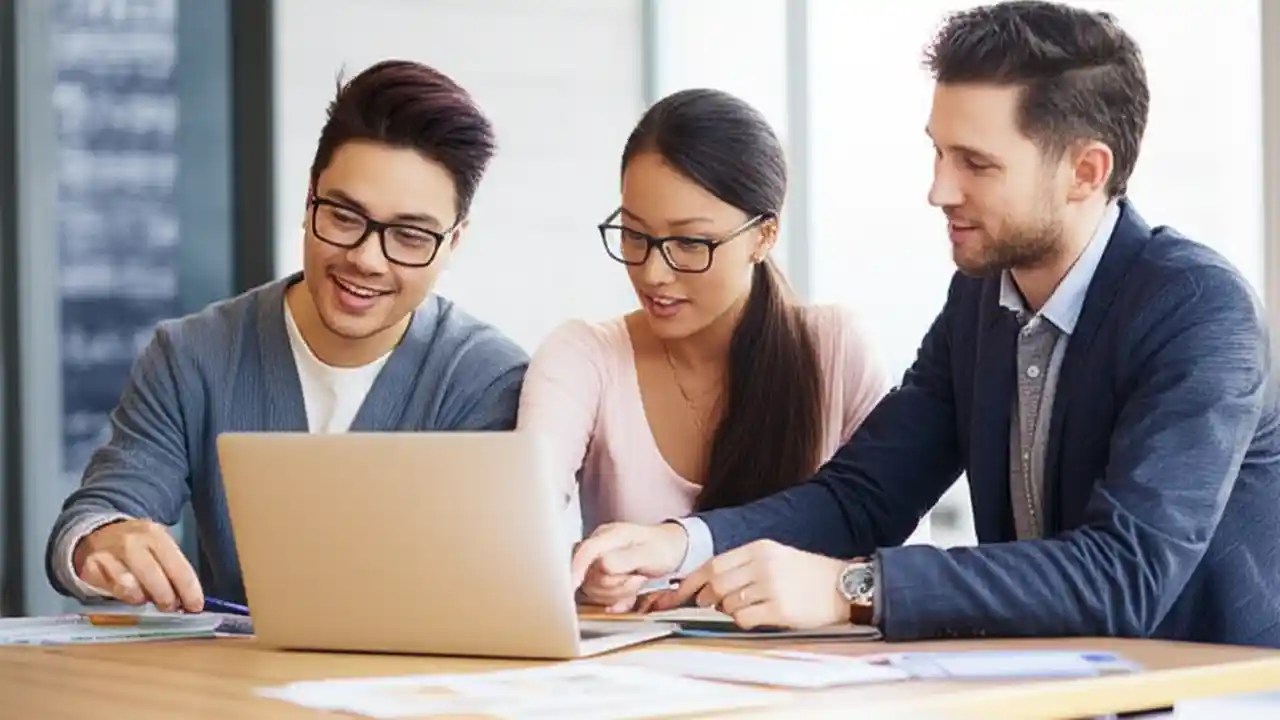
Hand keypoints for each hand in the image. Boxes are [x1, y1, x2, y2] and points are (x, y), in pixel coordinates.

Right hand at [73, 519, 203, 611]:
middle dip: (167, 599)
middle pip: (156, 580)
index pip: (178, 567)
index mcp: (155, 535)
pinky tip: (127, 590)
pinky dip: (123, 596)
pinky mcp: (91, 568)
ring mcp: (109, 555)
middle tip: (170, 607)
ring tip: (146, 595)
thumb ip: (172, 568)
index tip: (195, 606)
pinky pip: (112, 592)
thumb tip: (187, 597)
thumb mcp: (157, 546)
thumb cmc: (135, 545)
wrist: (95, 534)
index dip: (189, 591)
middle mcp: (132, 543)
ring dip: (143, 598)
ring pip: (132, 590)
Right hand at [570, 522, 688, 611]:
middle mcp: (600, 547)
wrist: (672, 551)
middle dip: (616, 585)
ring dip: (619, 593)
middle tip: (637, 578)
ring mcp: (599, 563)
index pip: (585, 551)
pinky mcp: (602, 577)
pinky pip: (601, 596)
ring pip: (594, 589)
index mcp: (609, 535)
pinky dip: (618, 599)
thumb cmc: (663, 548)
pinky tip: (630, 593)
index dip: (577, 568)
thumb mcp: (649, 553)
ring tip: (637, 581)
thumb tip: (602, 566)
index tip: (573, 584)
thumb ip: (625, 559)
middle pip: (589, 576)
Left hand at [653, 540, 848, 629]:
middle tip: (709, 605)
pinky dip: (742, 621)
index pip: (713, 564)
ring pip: (728, 603)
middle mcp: (763, 565)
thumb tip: (709, 582)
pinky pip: (745, 619)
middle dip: (705, 598)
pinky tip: (756, 617)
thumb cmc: (806, 573)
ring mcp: (772, 588)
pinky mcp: (780, 610)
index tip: (678, 593)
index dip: (692, 582)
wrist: (842, 586)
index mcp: (759, 549)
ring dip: (726, 611)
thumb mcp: (775, 556)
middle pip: (716, 584)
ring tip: (742, 608)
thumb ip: (744, 565)